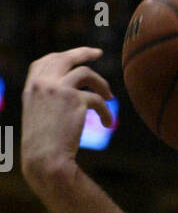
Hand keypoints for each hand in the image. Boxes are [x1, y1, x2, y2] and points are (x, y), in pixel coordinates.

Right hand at [22, 48, 113, 189]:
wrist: (45, 160)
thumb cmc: (42, 146)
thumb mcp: (38, 116)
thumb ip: (49, 99)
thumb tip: (72, 92)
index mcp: (32, 87)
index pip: (46, 61)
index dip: (62, 57)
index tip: (76, 57)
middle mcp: (43, 83)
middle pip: (66, 58)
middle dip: (84, 52)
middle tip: (98, 52)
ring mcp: (59, 89)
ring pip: (86, 73)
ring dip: (101, 84)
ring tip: (110, 97)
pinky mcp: (76, 100)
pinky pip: (98, 100)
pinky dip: (106, 112)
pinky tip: (108, 124)